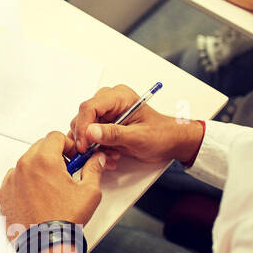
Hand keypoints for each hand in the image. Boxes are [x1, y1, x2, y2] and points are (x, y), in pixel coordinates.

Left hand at [0, 132, 103, 233]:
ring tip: (52, 186)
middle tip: (66, 170)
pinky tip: (38, 195)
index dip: (68, 144)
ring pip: (27, 162)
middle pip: (40, 147)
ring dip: (39, 167)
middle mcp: (24, 166)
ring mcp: (12, 179)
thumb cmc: (64, 220)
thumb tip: (96, 159)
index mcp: (44, 161)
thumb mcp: (89, 192)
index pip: (55, 137)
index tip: (73, 156)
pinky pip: (16, 178)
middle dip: (54, 154)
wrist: (46, 244)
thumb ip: (93, 169)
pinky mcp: (4, 192)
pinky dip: (26, 181)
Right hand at [67, 85, 203, 165]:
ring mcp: (106, 113)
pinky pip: (90, 135)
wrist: (170, 141)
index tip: (84, 145)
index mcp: (119, 97)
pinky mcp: (104, 124)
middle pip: (83, 117)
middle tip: (93, 153)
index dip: (82, 127)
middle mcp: (109, 101)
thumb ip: (114, 134)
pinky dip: (96, 148)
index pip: (89, 107)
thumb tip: (91, 131)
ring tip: (108, 155)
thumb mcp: (139, 137)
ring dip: (92, 145)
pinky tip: (109, 155)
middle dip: (87, 139)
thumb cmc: (161, 135)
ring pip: (84, 128)